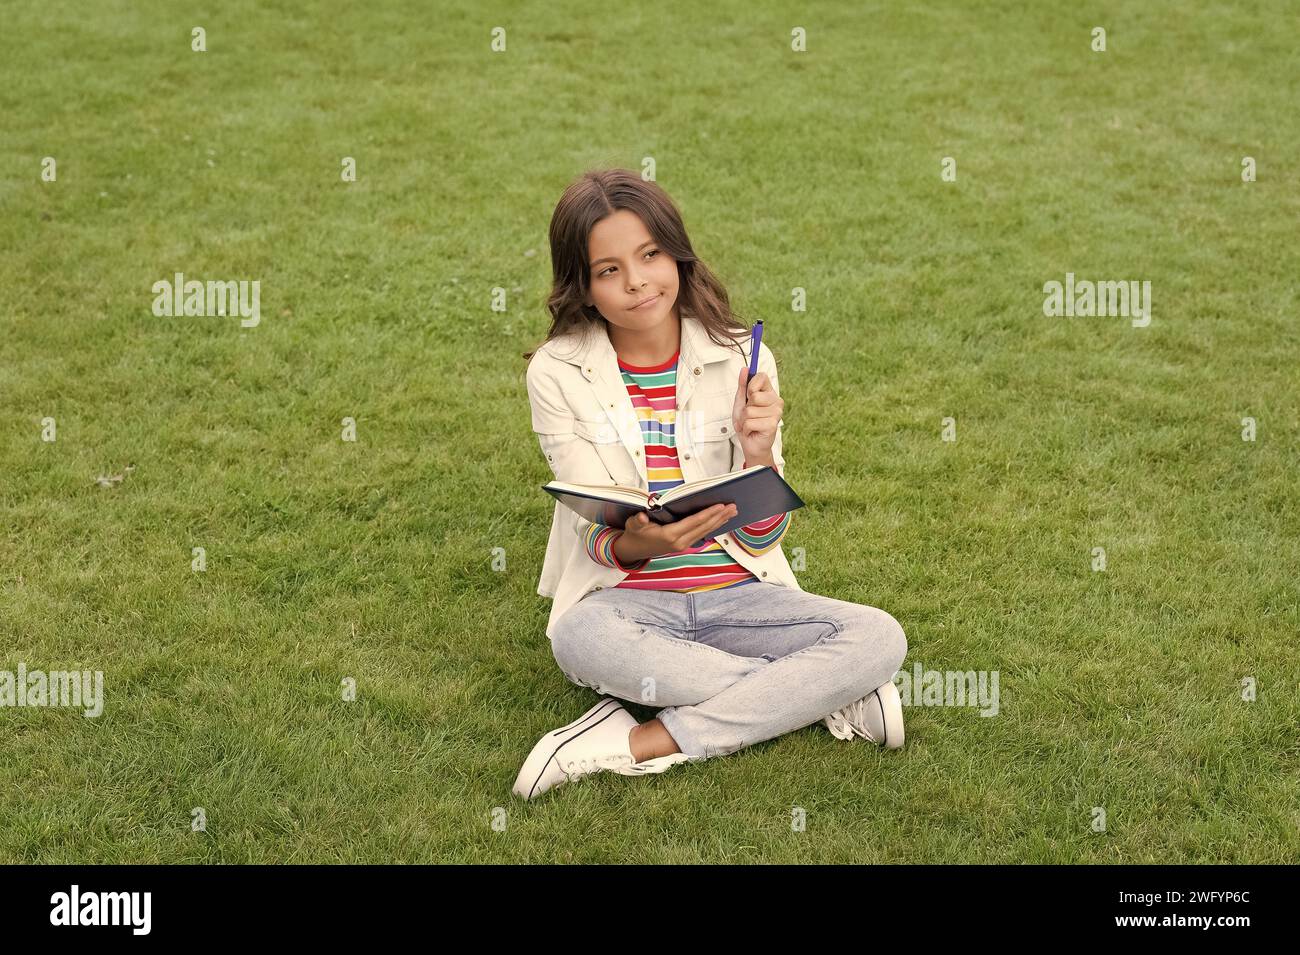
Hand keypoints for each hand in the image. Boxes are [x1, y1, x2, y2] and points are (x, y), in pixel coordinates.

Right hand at [614, 503, 738, 563]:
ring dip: (720, 521)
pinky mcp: (684, 544)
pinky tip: (721, 520)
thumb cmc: (635, 534)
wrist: (634, 550)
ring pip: (705, 531)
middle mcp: (680, 542)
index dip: (708, 514)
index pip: (693, 522)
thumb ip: (638, 521)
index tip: (720, 506)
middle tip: (733, 507)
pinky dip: (713, 526)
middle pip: (704, 527)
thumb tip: (642, 517)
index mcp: (670, 536)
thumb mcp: (633, 525)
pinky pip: (702, 534)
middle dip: (719, 516)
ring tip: (733, 512)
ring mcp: (683, 545)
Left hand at [732, 367, 782, 465]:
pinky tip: (752, 430)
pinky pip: (750, 422)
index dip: (750, 385)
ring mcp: (776, 413)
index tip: (749, 394)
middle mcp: (776, 401)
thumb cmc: (747, 423)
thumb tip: (745, 369)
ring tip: (749, 424)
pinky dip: (746, 428)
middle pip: (754, 395)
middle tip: (748, 415)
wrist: (751, 444)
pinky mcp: (772, 425)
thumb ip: (742, 386)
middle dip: (745, 407)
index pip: (761, 376)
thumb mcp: (741, 402)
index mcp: (769, 393)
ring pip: (749, 411)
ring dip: (744, 420)